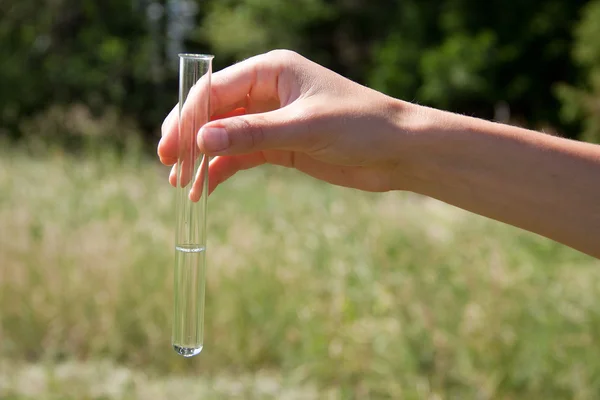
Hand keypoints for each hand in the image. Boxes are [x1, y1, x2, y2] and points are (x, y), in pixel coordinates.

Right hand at [157, 50, 420, 194]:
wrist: (398, 151)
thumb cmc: (360, 125)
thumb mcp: (304, 128)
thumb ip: (253, 134)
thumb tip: (201, 141)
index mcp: (271, 70)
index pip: (215, 89)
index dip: (188, 118)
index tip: (171, 148)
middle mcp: (267, 91)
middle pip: (213, 112)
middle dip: (188, 137)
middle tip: (168, 166)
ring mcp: (272, 120)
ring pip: (224, 137)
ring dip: (202, 159)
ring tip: (183, 186)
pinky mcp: (280, 145)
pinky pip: (241, 155)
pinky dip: (222, 171)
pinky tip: (206, 189)